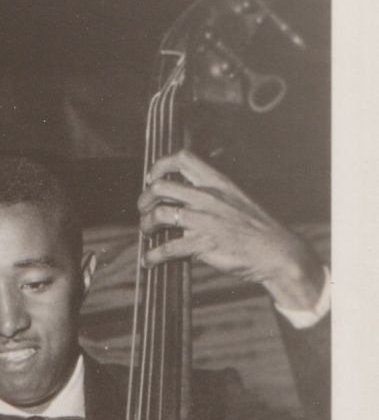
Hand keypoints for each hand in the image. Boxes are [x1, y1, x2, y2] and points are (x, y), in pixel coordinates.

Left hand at [138, 150, 325, 314]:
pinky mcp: (203, 243)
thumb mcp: (235, 199)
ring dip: (147, 225)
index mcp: (217, 182)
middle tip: (144, 212)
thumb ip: (210, 195)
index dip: (160, 166)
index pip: (183, 159)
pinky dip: (153, 256)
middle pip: (161, 187)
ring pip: (159, 215)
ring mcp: (205, 220)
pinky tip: (149, 261)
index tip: (152, 179)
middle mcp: (208, 197)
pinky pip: (167, 248)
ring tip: (148, 234)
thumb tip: (182, 198)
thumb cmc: (254, 228)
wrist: (275, 250)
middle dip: (145, 200)